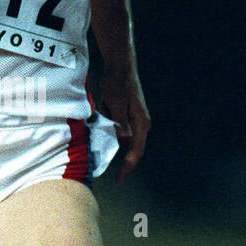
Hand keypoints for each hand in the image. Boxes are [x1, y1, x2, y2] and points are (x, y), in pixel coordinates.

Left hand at [100, 63, 150, 180]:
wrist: (121, 67)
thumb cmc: (118, 84)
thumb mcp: (115, 104)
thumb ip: (120, 124)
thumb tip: (123, 141)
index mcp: (141, 123)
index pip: (135, 152)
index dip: (126, 168)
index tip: (117, 179)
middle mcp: (142, 124)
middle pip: (128, 146)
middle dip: (113, 142)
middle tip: (103, 128)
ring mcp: (136, 120)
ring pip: (120, 134)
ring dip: (109, 126)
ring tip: (105, 106)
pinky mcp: (129, 116)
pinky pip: (118, 126)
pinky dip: (108, 121)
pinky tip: (105, 106)